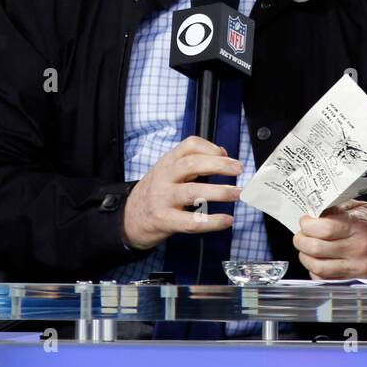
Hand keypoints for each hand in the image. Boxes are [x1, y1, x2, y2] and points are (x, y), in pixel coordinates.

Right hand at [122, 136, 242, 249]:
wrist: (128, 219)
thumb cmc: (156, 193)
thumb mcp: (169, 171)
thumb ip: (193, 162)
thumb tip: (223, 154)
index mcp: (167, 162)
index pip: (190, 145)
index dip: (211, 148)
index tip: (227, 155)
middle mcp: (164, 177)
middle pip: (192, 164)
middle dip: (220, 165)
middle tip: (238, 169)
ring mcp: (163, 199)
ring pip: (193, 191)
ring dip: (220, 192)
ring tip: (238, 193)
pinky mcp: (165, 220)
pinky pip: (191, 221)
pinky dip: (212, 221)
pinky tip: (227, 220)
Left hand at [293, 200, 366, 278]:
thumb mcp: (361, 208)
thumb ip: (338, 210)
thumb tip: (313, 215)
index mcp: (358, 227)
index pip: (323, 228)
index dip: (307, 225)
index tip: (305, 221)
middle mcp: (357, 248)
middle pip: (316, 249)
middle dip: (301, 241)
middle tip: (300, 236)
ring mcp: (356, 267)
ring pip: (318, 267)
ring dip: (305, 258)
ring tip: (306, 250)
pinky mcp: (356, 280)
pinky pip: (326, 280)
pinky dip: (316, 272)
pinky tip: (317, 262)